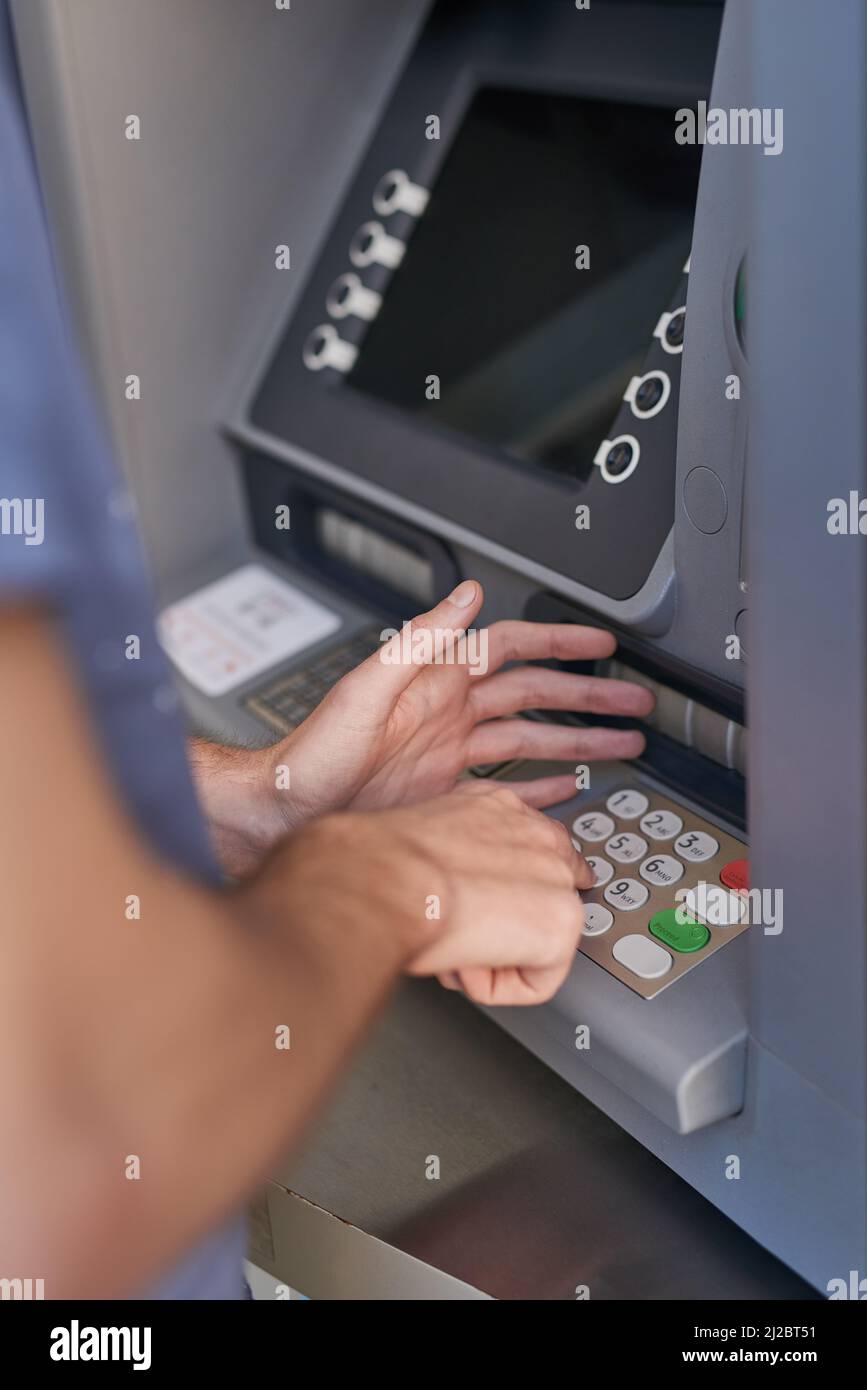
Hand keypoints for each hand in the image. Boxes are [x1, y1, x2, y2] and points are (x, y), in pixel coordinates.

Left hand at [191, 579, 653, 876]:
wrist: (288, 808)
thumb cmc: (314, 750)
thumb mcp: (366, 687)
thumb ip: (418, 640)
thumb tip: (466, 595)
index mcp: (436, 680)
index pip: (510, 648)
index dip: (557, 643)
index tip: (600, 643)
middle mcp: (449, 712)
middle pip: (536, 694)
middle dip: (588, 695)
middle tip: (634, 700)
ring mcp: (449, 752)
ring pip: (531, 737)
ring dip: (578, 739)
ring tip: (624, 742)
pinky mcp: (443, 791)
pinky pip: (505, 784)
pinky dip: (540, 786)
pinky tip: (569, 786)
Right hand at [250, 781, 594, 1005]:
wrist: (381, 880)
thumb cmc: (379, 864)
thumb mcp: (422, 840)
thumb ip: (451, 856)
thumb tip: (447, 884)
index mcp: (499, 805)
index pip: (527, 853)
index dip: (498, 895)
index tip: (469, 907)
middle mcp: (536, 832)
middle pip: (546, 895)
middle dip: (505, 925)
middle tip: (459, 933)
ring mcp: (555, 875)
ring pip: (540, 940)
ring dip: (497, 956)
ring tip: (455, 947)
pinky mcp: (560, 921)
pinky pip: (539, 981)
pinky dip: (497, 988)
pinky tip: (465, 964)